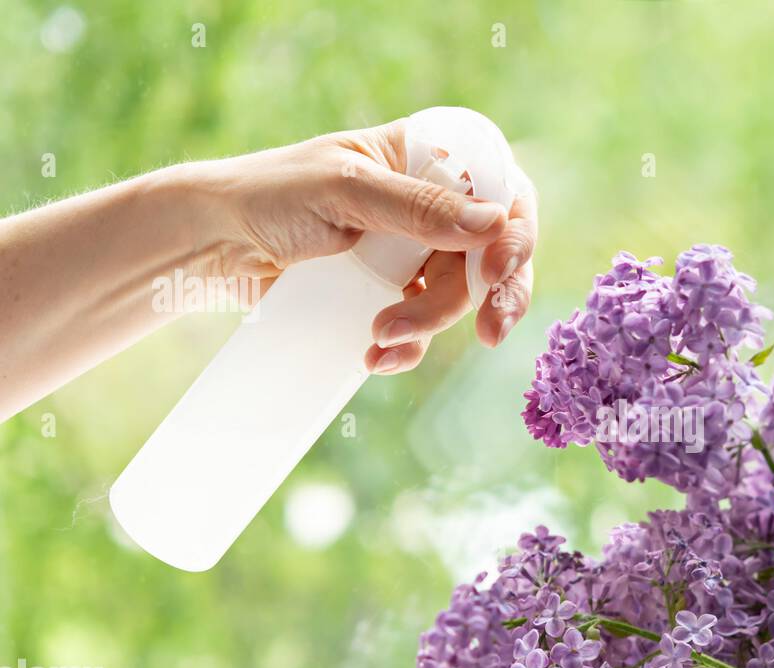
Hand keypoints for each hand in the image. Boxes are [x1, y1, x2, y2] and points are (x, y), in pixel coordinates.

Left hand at [197, 118, 537, 371]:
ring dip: (428, 325)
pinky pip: (422, 327)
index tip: (495, 271)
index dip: (514, 231)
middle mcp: (429, 204)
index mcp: (426, 157)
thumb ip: (418, 208)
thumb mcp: (346, 193)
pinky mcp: (390, 295)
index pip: (502, 189)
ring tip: (380, 337)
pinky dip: (406, 347)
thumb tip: (495, 224)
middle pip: (489, 253)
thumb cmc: (269, 195)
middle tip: (488, 332)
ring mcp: (412, 253)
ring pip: (457, 297)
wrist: (209, 245)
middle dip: (487, 296)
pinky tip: (374, 355)